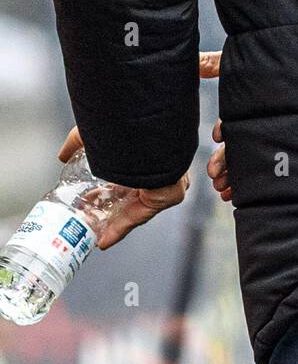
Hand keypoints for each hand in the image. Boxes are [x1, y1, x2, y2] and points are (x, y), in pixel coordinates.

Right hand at [54, 50, 226, 246]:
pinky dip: (122, 228)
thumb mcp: (95, 133)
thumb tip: (62, 156)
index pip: (126, 174)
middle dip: (108, 207)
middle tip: (87, 217)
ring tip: (93, 235)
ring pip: (136, 208)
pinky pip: (142, 215)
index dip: (106, 187)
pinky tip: (103, 240)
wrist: (147, 127)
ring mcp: (164, 179)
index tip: (89, 198)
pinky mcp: (169, 192)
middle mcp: (156, 165)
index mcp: (142, 151)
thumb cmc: (126, 123)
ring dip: (114, 222)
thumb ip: (78, 142)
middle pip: (131, 194)